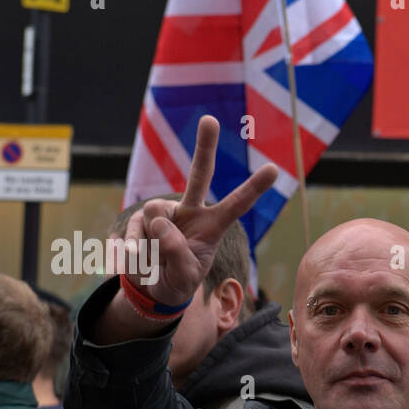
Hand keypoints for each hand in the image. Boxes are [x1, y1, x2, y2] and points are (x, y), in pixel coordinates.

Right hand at [120, 115, 277, 307]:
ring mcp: (165, 212)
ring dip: (153, 240)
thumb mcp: (184, 278)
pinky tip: (137, 258)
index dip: (254, 188)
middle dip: (204, 146)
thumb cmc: (177, 282)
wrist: (151, 288)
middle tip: (210, 119)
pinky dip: (134, 247)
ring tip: (156, 259)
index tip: (274, 168)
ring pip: (156, 212)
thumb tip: (161, 224)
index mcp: (213, 226)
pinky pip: (135, 228)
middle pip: (199, 175)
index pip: (236, 205)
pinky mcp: (141, 218)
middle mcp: (191, 212)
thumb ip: (177, 255)